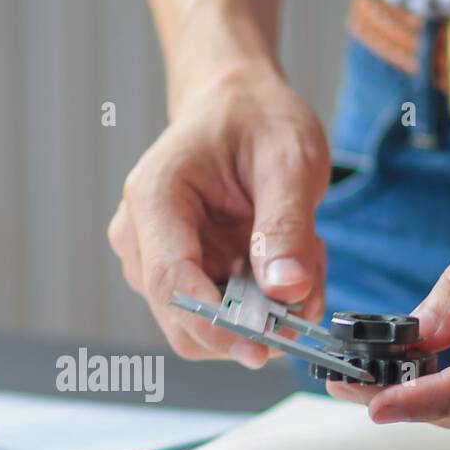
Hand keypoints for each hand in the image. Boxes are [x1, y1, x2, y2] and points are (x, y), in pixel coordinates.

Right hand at [109, 61, 329, 367]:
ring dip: (264, 313)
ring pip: (207, 327)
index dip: (215, 324)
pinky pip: (222, 317)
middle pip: (182, 320)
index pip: (172, 282)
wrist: (235, 105)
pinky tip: (284, 262)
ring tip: (302, 257)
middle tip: (308, 285)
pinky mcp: (180, 277)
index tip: (264, 344)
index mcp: (155, 198)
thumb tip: (287, 290)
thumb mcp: (288, 158)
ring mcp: (155, 263)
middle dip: (250, 323)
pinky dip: (263, 305)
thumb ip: (287, 225)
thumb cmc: (253, 119)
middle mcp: (141, 238)